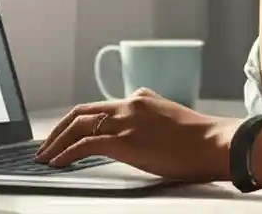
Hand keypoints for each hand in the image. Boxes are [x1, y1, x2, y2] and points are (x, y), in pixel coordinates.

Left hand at [33, 88, 239, 183]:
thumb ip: (152, 122)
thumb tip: (143, 137)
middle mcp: (130, 105)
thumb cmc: (202, 140)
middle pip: (82, 111)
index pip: (102, 107)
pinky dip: (66, 152)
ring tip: (45, 156)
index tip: (69, 134)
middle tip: (46, 145)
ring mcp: (126, 122)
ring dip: (56, 141)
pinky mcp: (125, 141)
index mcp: (142, 99)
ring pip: (78, 125)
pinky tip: (57, 162)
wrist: (216, 143)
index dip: (80, 122)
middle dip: (59, 128)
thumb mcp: (173, 121)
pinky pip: (85, 145)